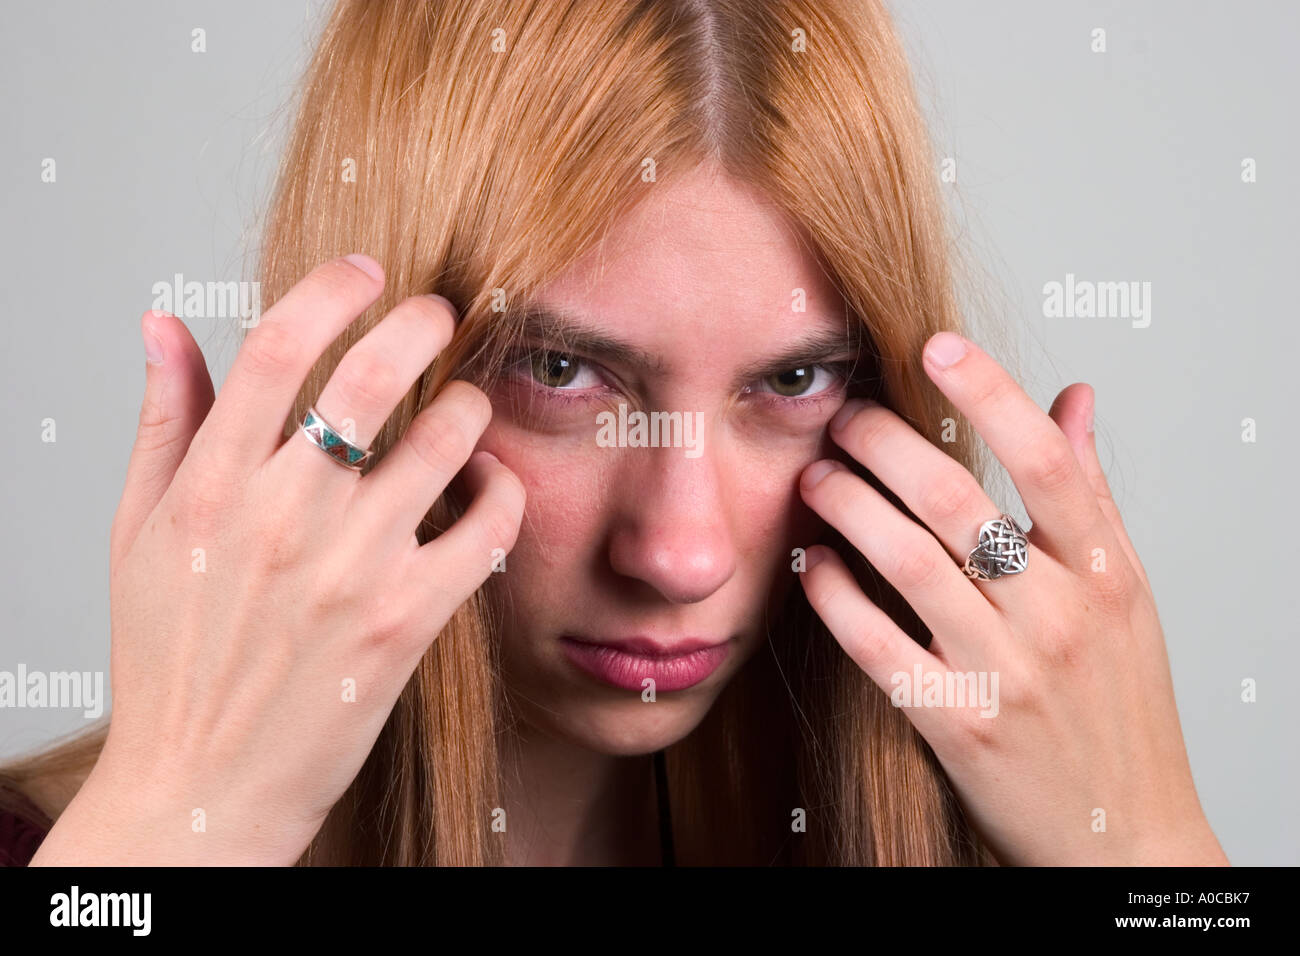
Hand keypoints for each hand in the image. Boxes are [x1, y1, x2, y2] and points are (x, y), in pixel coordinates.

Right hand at [32, 255, 523, 865]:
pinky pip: (487, 528)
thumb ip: (164, 423)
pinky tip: (491, 488)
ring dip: (469, 407)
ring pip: (444, 442)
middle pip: (369, 376)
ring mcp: (351, 570)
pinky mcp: (408, 622)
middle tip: (442, 311)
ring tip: (467, 410)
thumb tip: (163, 325)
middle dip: (421, 321)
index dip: (329, 290)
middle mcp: (284, 519)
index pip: (274, 347)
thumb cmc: (171, 659)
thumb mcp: (139, 534)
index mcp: (211, 489)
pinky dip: (503, 493)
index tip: (363, 272)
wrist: (203, 788)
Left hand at [797, 331, 1227, 865]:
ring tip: (814, 478)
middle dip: (884, 443)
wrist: (1122, 836)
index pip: (1046, 461)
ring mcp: (1009, 673)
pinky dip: (836, 594)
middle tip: (843, 417)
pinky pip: (879, 644)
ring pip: (909, 562)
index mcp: (1106, 575)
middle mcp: (1061, 616)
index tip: (934, 345)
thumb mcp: (1127, 597)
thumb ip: (1092, 496)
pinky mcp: (958, 725)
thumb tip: (1075, 398)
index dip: (989, 393)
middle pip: (958, 500)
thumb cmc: (1120, 708)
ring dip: (847, 506)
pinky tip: (813, 563)